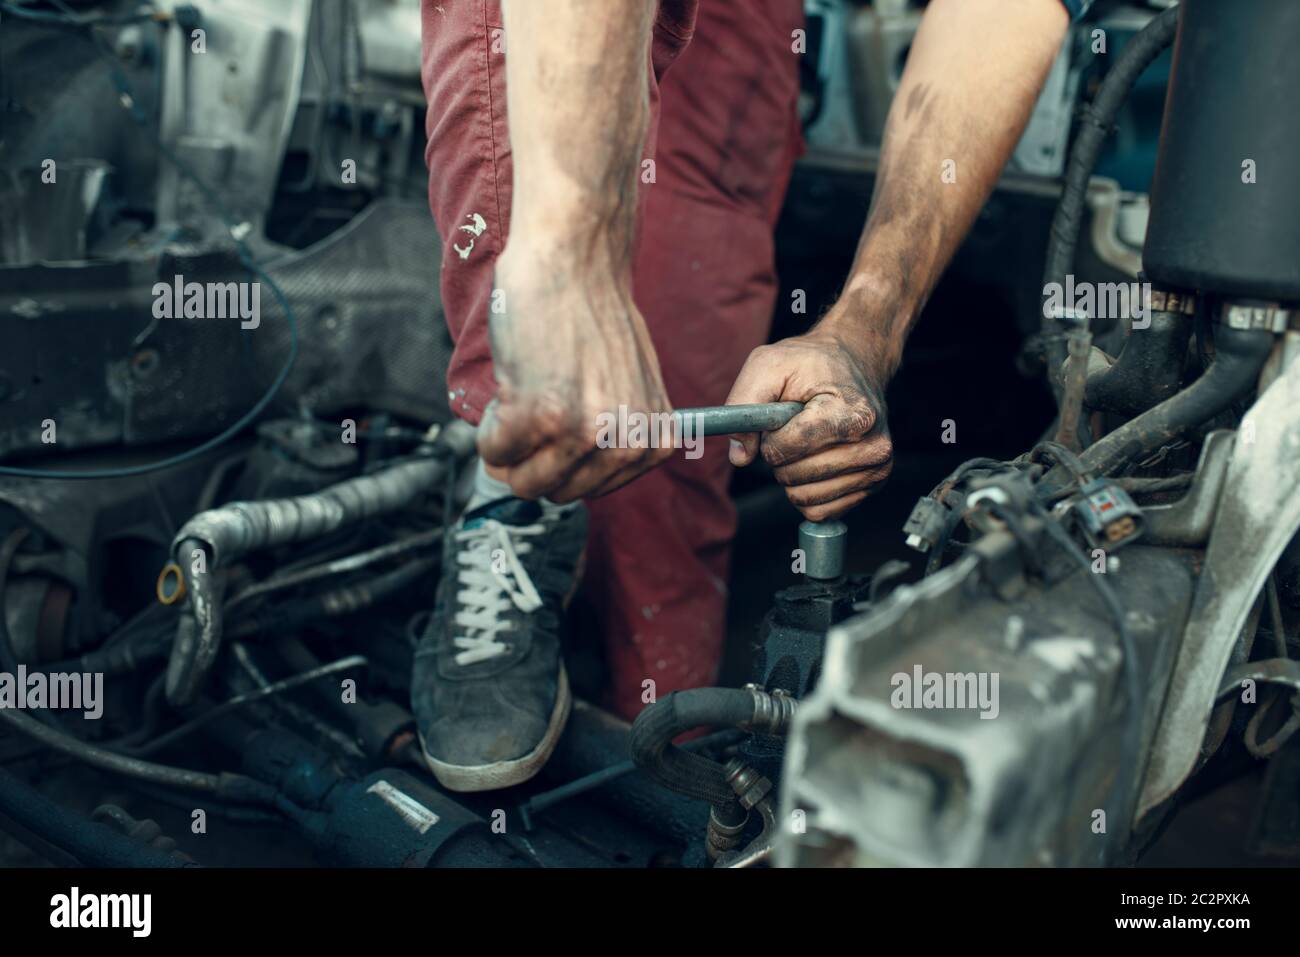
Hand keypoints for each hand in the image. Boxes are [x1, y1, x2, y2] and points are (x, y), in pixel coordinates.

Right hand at [476, 253, 674, 502]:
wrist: (575, 258)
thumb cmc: (594, 316)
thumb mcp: (633, 389)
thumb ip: (616, 438)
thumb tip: (564, 486)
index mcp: (654, 441)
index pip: (590, 489)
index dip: (563, 454)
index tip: (565, 410)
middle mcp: (624, 442)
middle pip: (554, 492)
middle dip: (532, 454)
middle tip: (538, 399)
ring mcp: (582, 431)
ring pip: (521, 480)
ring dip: (509, 442)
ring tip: (526, 391)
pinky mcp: (537, 414)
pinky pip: (493, 451)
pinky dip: (489, 427)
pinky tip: (510, 385)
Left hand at [726, 321, 893, 520]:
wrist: (855, 362)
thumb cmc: (812, 363)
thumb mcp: (769, 365)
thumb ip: (743, 403)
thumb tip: (739, 456)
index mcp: (850, 414)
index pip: (786, 449)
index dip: (770, 436)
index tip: (782, 418)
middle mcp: (871, 445)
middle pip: (793, 477)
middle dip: (781, 457)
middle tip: (796, 429)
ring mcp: (876, 468)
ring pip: (804, 499)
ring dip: (793, 475)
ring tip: (808, 442)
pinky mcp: (874, 484)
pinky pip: (821, 512)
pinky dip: (808, 492)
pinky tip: (818, 462)